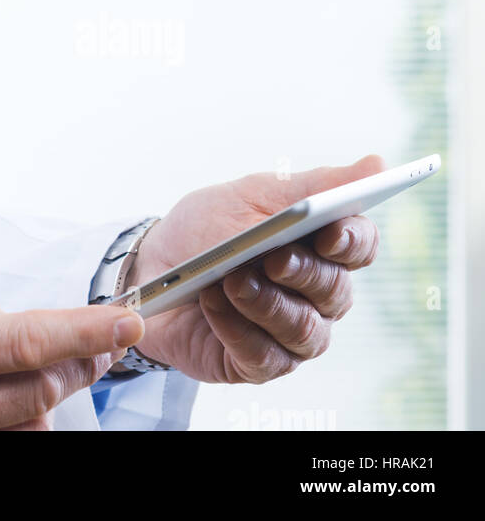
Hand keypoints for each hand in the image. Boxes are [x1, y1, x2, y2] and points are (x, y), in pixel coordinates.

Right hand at [0, 293, 144, 429]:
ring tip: (50, 367)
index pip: (25, 340)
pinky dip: (14, 422)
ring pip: (27, 427)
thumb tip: (21, 325)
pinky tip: (7, 399)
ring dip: (49, 396)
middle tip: (103, 342)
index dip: (83, 331)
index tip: (123, 320)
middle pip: (39, 393)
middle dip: (81, 364)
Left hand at [122, 154, 382, 383]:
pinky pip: (264, 356)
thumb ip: (311, 186)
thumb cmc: (207, 228)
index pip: (360, 246)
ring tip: (232, 280)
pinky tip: (213, 304)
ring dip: (266, 303)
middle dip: (303, 273)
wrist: (150, 265)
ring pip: (304, 330)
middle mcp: (316, 296)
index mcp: (320, 248)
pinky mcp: (259, 363)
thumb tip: (376, 163)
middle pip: (335, 291)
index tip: (329, 230)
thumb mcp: (251, 196)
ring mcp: (291, 334)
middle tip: (270, 257)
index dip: (351, 241)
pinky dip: (237, 329)